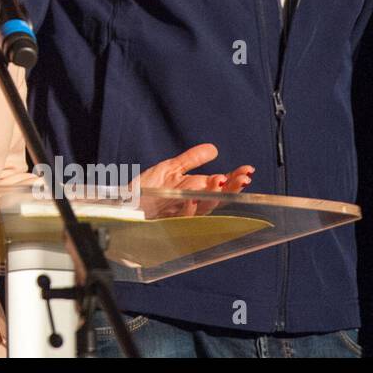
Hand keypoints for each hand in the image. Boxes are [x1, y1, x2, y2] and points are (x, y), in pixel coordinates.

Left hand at [135, 143, 253, 218]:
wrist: (124, 203)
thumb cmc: (148, 188)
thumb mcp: (170, 168)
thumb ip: (192, 159)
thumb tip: (214, 149)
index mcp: (196, 191)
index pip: (221, 186)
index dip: (235, 179)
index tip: (248, 170)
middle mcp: (192, 204)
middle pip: (217, 198)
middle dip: (231, 189)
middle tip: (242, 179)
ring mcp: (180, 215)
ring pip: (203, 209)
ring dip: (212, 197)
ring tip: (219, 182)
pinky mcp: (166, 223)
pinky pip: (180, 219)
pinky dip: (188, 209)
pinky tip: (192, 199)